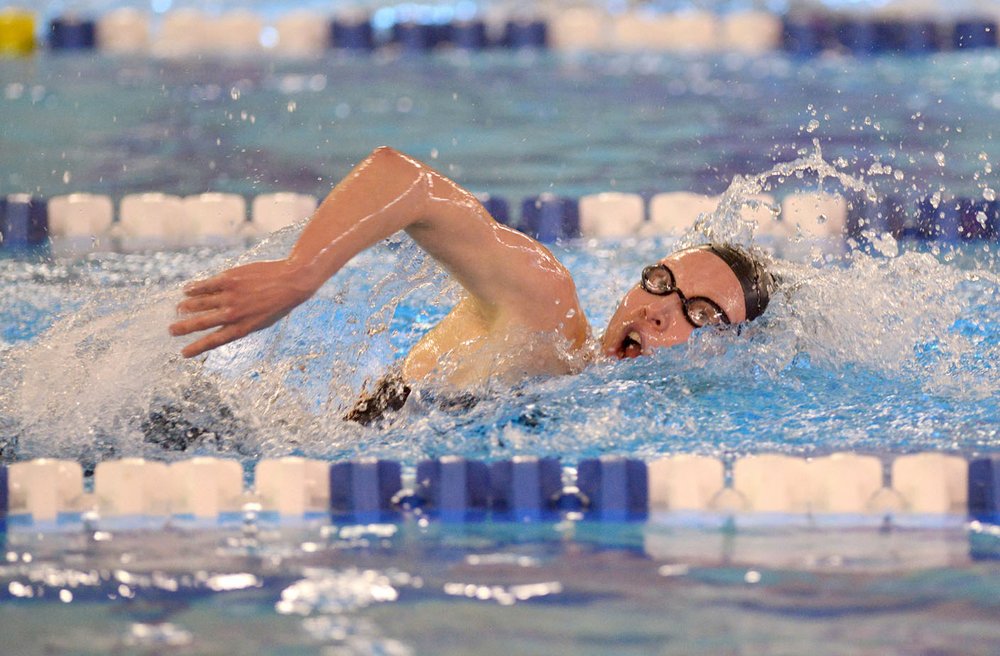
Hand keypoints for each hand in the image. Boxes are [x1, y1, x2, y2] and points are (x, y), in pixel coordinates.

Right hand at [169, 259, 317, 357]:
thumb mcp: (261, 322)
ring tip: (179, 309)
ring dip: (187, 307)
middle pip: (202, 323)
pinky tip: (187, 290)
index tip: (183, 354)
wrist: (292, 281)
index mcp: (242, 328)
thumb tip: (219, 326)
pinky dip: (194, 288)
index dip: (197, 348)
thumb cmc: (277, 304)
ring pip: (200, 303)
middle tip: (171, 331)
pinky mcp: (230, 279)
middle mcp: (234, 313)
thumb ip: (240, 325)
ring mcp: (231, 295)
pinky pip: (206, 285)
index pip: (214, 341)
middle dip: (183, 328)